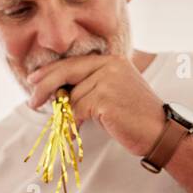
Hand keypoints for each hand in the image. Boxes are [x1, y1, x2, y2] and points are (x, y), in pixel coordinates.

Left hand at [26, 53, 165, 157]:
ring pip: (72, 97)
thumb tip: (56, 93)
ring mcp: (108, 80)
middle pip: (66, 72)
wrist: (160, 132)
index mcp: (112, 60)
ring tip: (78, 126)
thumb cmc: (134, 117)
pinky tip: (77, 132)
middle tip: (32, 102)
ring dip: (70, 115)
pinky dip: (74, 123)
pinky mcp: (105, 98)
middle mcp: (110, 65)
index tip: (33, 81)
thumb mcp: (111, 93)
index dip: (50, 71)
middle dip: (45, 87)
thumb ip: (89, 86)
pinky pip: (77, 110)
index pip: (73, 62)